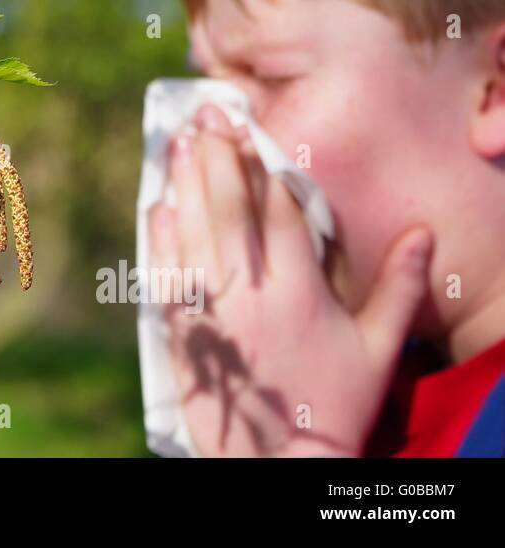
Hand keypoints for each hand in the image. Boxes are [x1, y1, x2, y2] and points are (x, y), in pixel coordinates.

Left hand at [147, 104, 432, 456]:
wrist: (277, 462)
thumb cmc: (333, 403)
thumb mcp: (377, 348)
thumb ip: (400, 289)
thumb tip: (421, 234)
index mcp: (300, 290)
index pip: (279, 211)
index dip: (264, 164)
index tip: (253, 127)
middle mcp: (250, 291)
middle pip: (229, 208)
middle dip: (218, 157)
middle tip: (207, 116)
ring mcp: (210, 308)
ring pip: (192, 231)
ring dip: (184, 183)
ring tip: (178, 142)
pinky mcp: (181, 329)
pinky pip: (164, 272)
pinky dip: (159, 237)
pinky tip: (157, 205)